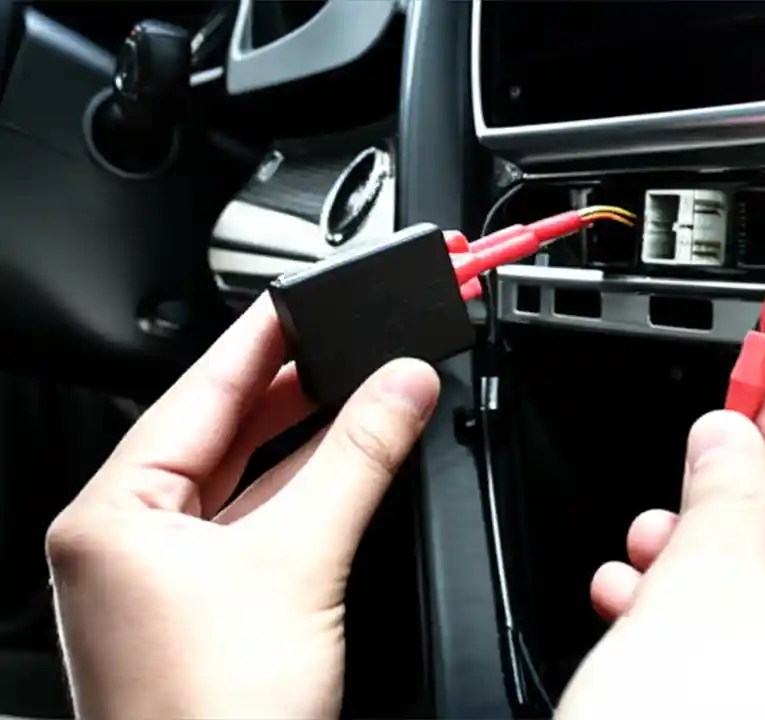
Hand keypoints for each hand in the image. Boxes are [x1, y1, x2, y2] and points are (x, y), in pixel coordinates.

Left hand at [45, 297, 438, 718]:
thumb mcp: (301, 563)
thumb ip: (360, 459)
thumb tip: (402, 386)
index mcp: (111, 514)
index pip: (198, 392)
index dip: (263, 337)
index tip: (310, 295)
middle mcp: (124, 542)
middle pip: (220, 432)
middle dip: (295, 387)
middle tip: (356, 336)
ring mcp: (162, 581)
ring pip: (242, 481)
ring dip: (306, 440)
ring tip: (365, 387)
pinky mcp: (203, 612)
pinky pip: (255, 527)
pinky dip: (303, 494)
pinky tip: (347, 467)